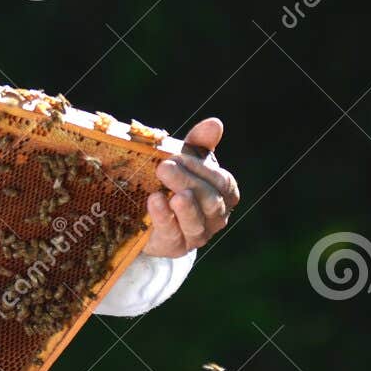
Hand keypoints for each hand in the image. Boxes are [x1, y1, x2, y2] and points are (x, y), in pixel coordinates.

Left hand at [143, 117, 240, 257]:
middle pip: (210, 201)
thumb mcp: (186, 160)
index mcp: (224, 194)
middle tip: (164, 166)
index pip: (222, 182)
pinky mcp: (174, 246)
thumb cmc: (174, 181)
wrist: (146, 214)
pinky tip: (154, 201)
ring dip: (183, 205)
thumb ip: (199, 143)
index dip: (203, 169)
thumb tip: (215, 123)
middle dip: (188, 182)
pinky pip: (172, 233)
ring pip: (195, 221)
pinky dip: (164, 216)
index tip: (179, 154)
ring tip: (170, 191)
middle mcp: (216, 218)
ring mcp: (196, 235)